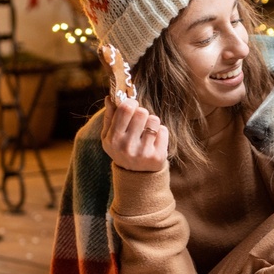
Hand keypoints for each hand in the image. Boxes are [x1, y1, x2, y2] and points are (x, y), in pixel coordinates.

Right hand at [99, 44, 168, 171]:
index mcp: (113, 139)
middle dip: (142, 112)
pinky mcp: (158, 157)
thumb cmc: (121, 149)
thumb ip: (110, 116)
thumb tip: (110, 97)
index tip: (132, 106)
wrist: (136, 176)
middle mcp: (127, 147)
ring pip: (154, 120)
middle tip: (140, 120)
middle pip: (142, 112)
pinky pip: (164, 131)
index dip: (131, 103)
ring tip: (147, 130)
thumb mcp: (109, 135)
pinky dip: (161, 132)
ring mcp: (143, 153)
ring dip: (152, 121)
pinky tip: (154, 140)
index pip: (126, 109)